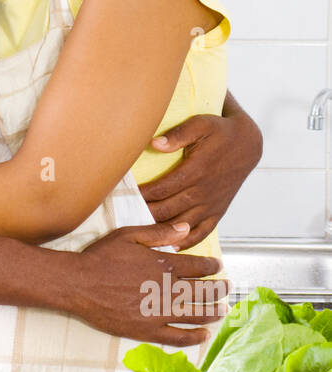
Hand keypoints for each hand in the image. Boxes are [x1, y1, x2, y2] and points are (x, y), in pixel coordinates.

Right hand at [77, 220, 228, 346]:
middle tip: (226, 287)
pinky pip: (178, 337)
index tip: (217, 266)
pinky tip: (204, 334)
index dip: (212, 266)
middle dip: (219, 289)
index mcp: (164, 265)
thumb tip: (186, 229)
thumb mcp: (129, 236)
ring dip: (213, 312)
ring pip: (196, 314)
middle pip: (203, 291)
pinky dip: (194, 336)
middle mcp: (167, 290)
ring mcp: (159, 312)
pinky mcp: (148, 330)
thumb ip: (160, 233)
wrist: (78, 284)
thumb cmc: (101, 257)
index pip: (199, 266)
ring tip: (222, 310)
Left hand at [138, 108, 261, 248]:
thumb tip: (154, 144)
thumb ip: (178, 135)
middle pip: (166, 210)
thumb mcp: (201, 125)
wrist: (249, 145)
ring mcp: (211, 205)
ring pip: (181, 225)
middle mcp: (203, 192)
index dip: (140, 195)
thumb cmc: (221, 132)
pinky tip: (170, 246)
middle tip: (124, 216)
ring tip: (139, 234)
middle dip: (144, 214)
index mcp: (196, 171)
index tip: (122, 196)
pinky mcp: (218, 212)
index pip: (161, 189)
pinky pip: (201, 233)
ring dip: (160, 232)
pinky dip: (185, 243)